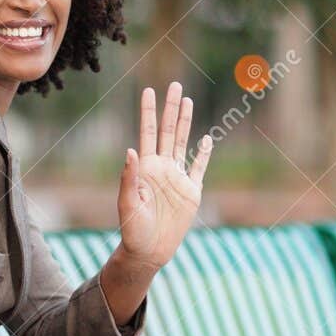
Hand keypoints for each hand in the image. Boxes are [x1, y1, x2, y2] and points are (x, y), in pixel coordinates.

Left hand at [118, 82, 212, 270]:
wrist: (149, 251)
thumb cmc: (132, 230)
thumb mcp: (128, 204)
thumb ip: (129, 178)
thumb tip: (131, 150)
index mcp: (145, 168)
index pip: (147, 133)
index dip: (147, 112)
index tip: (148, 91)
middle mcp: (161, 168)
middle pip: (167, 131)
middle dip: (170, 108)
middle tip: (174, 85)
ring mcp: (177, 178)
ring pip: (183, 142)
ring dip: (186, 122)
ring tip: (187, 100)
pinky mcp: (191, 192)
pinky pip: (199, 168)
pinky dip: (204, 154)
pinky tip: (207, 138)